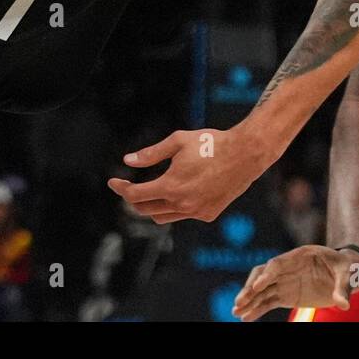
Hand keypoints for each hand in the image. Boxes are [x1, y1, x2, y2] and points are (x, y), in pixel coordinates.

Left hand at [107, 124, 271, 223]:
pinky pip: (182, 215)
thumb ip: (151, 153)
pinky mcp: (208, 214)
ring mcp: (196, 211)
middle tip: (127, 186)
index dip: (121, 189)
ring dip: (152, 206)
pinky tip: (177, 192)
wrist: (246, 154)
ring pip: (163, 217)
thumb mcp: (178, 141)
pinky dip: (174, 206)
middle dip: (133, 199)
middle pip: (146, 209)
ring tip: (149, 191)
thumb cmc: (211, 143)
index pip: (136, 195)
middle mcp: (182, 203)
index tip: (112, 181)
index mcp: (171, 185)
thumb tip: (127, 160)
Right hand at [231, 245, 358, 321]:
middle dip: (250, 287)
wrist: (348, 272)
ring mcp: (285, 281)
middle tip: (240, 302)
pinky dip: (257, 309)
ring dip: (249, 300)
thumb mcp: (349, 274)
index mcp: (300, 256)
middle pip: (263, 275)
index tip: (256, 286)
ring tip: (236, 312)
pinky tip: (246, 318)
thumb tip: (343, 304)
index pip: (277, 263)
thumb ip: (343, 288)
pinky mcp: (286, 294)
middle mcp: (287, 267)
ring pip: (261, 290)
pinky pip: (268, 302)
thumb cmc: (348, 267)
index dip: (266, 274)